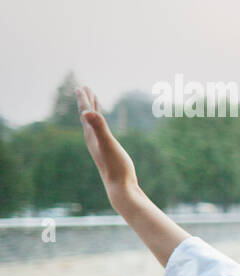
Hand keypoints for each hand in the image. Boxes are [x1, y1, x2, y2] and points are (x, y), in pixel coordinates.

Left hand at [76, 86, 138, 201]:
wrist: (121, 188)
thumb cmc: (116, 167)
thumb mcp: (108, 144)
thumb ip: (99, 127)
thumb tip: (87, 112)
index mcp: (91, 135)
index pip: (85, 114)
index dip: (84, 100)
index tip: (81, 87)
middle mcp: (93, 140)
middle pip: (87, 117)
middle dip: (86, 103)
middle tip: (85, 89)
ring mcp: (99, 146)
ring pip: (93, 125)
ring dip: (93, 112)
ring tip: (94, 103)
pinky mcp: (107, 152)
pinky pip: (101, 132)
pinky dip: (101, 124)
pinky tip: (103, 127)